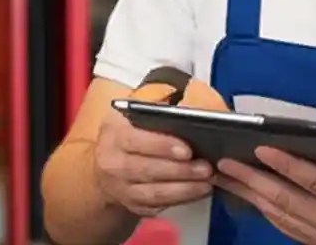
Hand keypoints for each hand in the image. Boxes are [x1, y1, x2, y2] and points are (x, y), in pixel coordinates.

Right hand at [93, 107, 214, 216]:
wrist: (108, 165)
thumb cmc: (130, 134)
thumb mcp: (135, 115)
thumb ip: (158, 110)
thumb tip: (188, 110)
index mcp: (113, 133)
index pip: (135, 141)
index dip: (161, 146)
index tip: (186, 150)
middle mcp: (111, 162)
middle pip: (147, 169)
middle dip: (180, 170)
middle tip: (206, 167)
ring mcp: (120, 188)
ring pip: (154, 193)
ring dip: (184, 188)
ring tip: (208, 181)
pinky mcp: (132, 205)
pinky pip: (158, 205)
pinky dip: (181, 199)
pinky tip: (199, 191)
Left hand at [214, 147, 315, 244]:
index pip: (315, 183)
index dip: (287, 164)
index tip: (261, 147)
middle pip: (287, 201)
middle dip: (253, 181)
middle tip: (224, 163)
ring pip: (282, 217)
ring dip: (252, 197)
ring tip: (228, 179)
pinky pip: (289, 230)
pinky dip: (268, 214)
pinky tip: (255, 202)